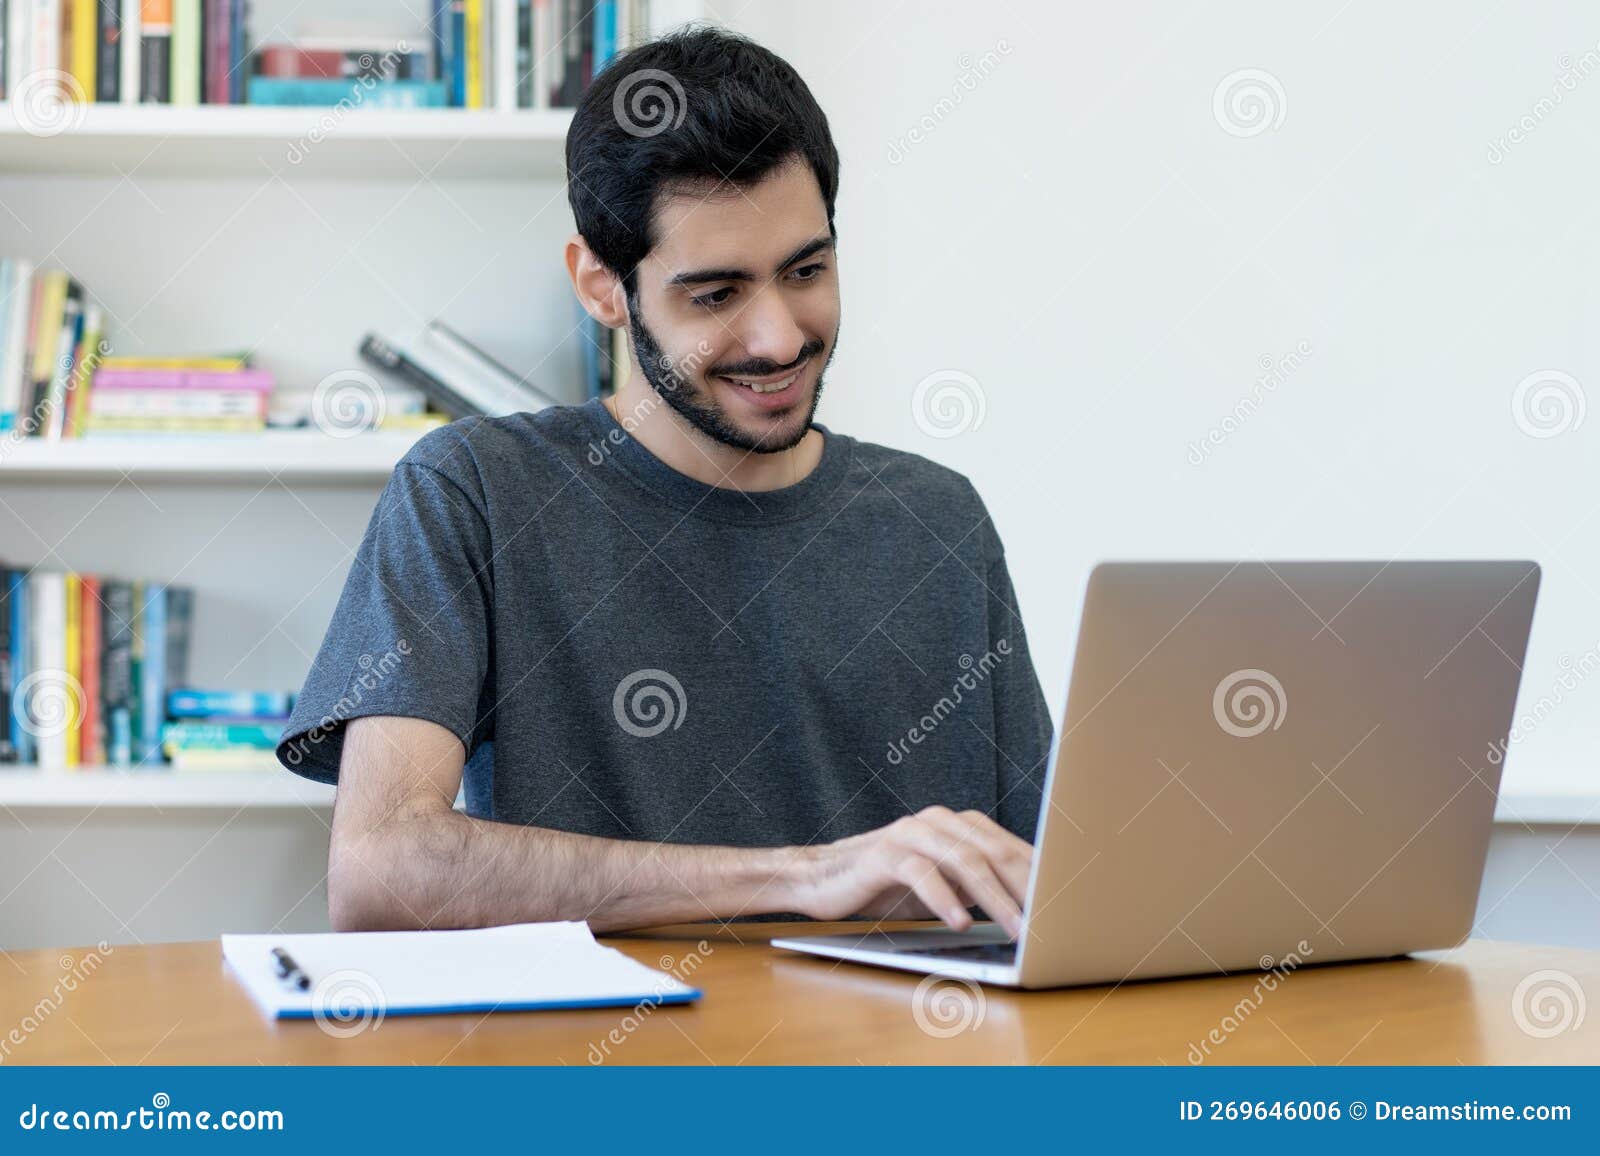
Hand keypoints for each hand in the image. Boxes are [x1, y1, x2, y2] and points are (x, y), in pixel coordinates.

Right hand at [790, 806, 1033, 936]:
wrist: (824, 877)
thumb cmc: (889, 886)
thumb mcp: (942, 887)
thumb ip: (977, 888)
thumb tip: (1028, 910)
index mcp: (959, 825)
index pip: (1010, 850)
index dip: (1040, 878)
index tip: (1067, 907)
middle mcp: (939, 822)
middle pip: (994, 853)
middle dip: (1028, 889)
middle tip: (1053, 922)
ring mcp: (911, 833)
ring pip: (964, 862)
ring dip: (995, 899)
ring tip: (1017, 929)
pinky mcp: (884, 853)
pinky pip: (921, 873)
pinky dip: (944, 899)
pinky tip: (960, 923)